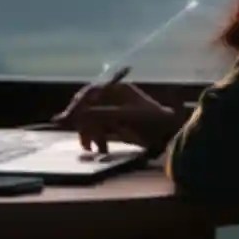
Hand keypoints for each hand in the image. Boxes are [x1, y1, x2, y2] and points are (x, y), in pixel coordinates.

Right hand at [53, 82, 178, 154]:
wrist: (169, 132)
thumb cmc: (151, 119)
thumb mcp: (126, 115)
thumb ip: (103, 113)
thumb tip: (80, 114)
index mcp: (116, 88)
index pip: (90, 92)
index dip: (78, 104)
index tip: (69, 117)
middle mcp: (112, 97)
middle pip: (88, 107)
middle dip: (82, 123)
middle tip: (77, 134)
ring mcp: (113, 110)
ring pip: (92, 120)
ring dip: (89, 133)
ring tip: (90, 148)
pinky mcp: (115, 124)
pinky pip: (99, 129)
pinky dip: (97, 138)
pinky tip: (98, 149)